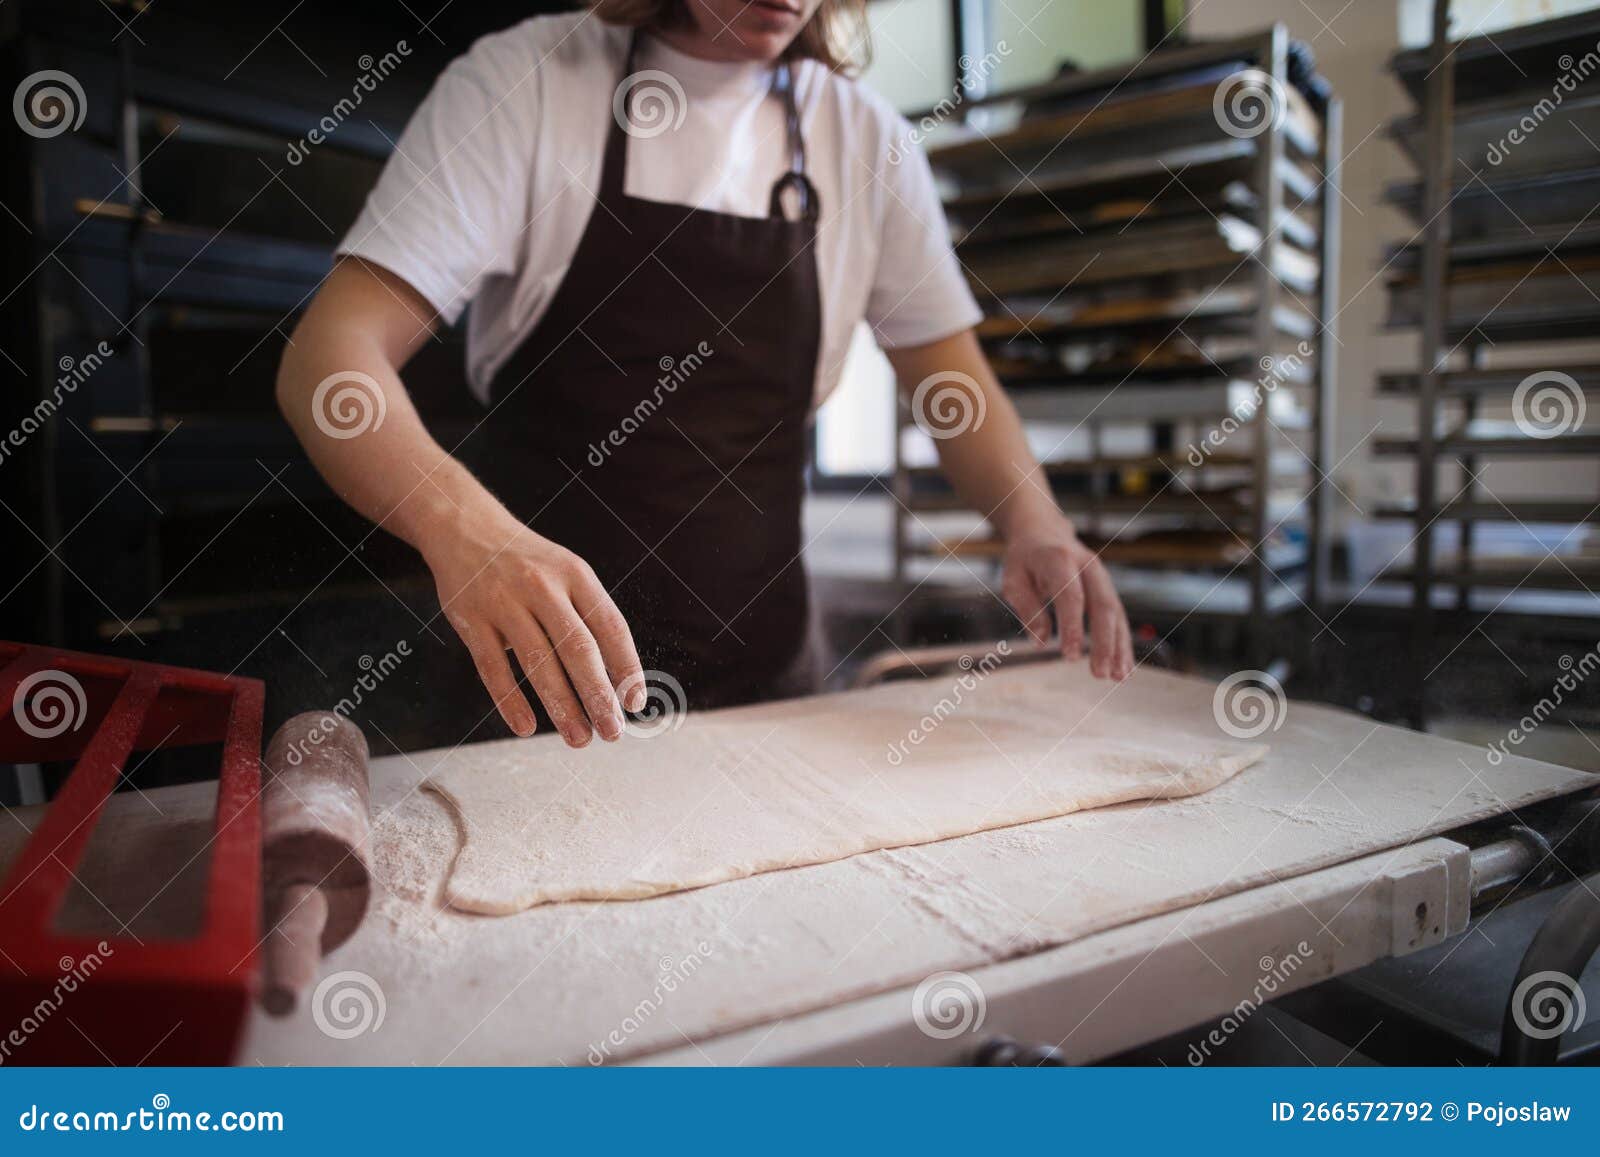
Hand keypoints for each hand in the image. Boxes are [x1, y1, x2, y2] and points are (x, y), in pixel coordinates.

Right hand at [419, 505, 645, 745]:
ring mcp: (504, 602)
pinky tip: (526, 727)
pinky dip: (510, 700)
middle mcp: (542, 586)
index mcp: (576, 575)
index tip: (634, 703)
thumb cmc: (530, 565)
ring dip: (561, 706)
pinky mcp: (470, 619)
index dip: (627, 667)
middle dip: (598, 695)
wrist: (466, 529)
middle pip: (578, 648)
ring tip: (579, 739)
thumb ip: (589, 619)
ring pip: (537, 662)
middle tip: (612, 732)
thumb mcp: (567, 574)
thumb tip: (618, 680)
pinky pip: (492, 667)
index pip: (611, 627)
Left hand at [1000, 517, 1133, 680]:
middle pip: (1102, 605)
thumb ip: (1028, 609)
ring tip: (1118, 677)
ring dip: (1119, 647)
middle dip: (1104, 642)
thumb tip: (1041, 641)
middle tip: (1100, 673)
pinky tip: (1123, 666)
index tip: (1070, 656)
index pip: (1071, 596)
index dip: (1072, 627)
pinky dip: (1122, 642)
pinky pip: (1118, 616)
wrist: (1043, 531)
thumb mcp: (1013, 580)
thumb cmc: (1024, 559)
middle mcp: (1087, 566)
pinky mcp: (1106, 588)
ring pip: (1116, 613)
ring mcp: (1101, 576)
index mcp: (1059, 559)